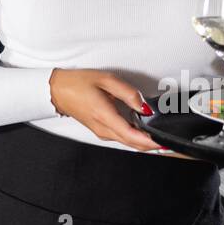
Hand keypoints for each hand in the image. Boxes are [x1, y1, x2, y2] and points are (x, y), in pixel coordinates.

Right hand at [47, 69, 165, 151]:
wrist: (58, 90)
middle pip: (132, 143)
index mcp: (104, 116)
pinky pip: (121, 138)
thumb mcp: (105, 80)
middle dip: (151, 144)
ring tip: (156, 133)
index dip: (149, 141)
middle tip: (166, 140)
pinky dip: (133, 137)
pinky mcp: (100, 131)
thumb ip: (128, 93)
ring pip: (127, 142)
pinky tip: (140, 129)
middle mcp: (103, 129)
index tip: (163, 141)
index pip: (132, 136)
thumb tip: (144, 106)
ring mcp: (101, 132)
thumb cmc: (77, 83)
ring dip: (142, 141)